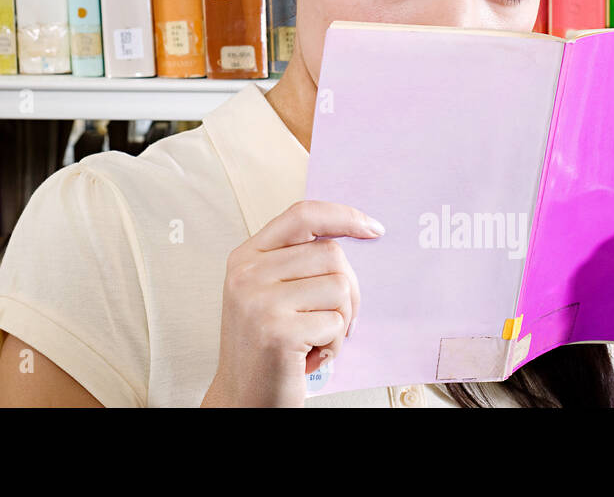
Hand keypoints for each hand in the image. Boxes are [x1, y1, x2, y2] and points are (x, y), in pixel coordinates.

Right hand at [201, 200, 383, 407]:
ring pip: (339, 287)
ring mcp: (260, 301)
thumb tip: (353, 235)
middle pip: (330, 254)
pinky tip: (310, 355)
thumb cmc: (263, 348)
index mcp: (245, 257)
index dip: (343, 216)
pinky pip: (336, 323)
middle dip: (347, 290)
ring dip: (340, 320)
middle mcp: (247, 273)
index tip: (371, 228)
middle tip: (332, 319)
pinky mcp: (278, 332)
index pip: (302, 214)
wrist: (242, 399)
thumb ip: (296, 262)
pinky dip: (334, 344)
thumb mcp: (267, 292)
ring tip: (315, 339)